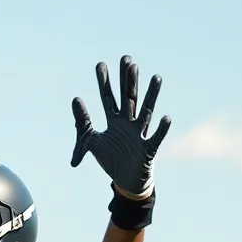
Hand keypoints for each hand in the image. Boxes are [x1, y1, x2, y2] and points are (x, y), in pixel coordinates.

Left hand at [71, 55, 171, 198]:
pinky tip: (166, 117)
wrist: (125, 182)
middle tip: (127, 59)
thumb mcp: (92, 142)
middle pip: (129, 98)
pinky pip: (156, 138)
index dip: (103, 82)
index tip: (100, 64)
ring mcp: (139, 135)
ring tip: (156, 77)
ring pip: (146, 112)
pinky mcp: (148, 149)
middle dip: (128, 80)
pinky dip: (161, 130)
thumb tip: (75, 99)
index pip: (107, 97)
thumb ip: (82, 124)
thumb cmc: (112, 160)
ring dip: (152, 95)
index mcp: (114, 121)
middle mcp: (128, 123)